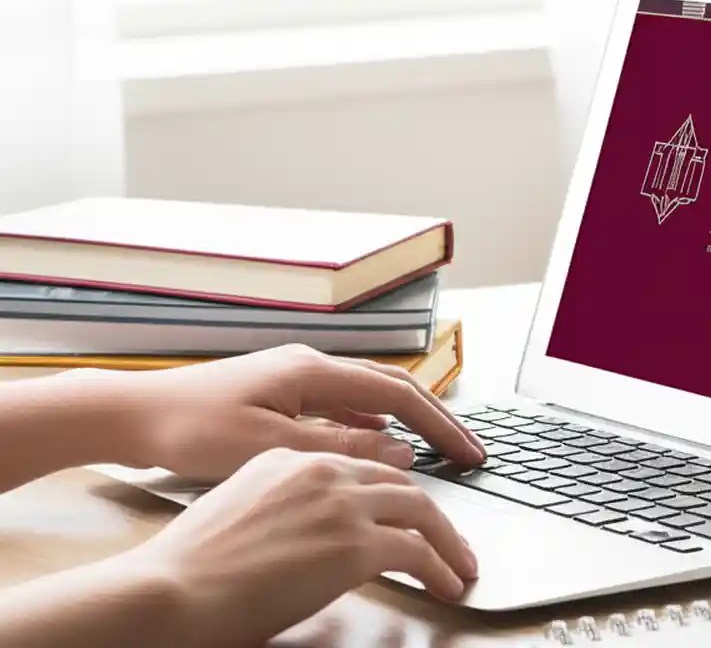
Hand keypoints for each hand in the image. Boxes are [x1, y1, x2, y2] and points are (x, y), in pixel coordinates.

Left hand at [109, 344, 484, 480]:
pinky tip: (378, 445)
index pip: (398, 394)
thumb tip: (398, 451)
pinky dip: (373, 426)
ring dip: (407, 423)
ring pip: (369, 398)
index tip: (469, 453)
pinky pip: (343, 408)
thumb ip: (339, 447)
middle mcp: (309, 366)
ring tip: (437, 451)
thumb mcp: (269, 446)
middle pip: (392, 389)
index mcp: (311, 370)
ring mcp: (294, 379)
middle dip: (435, 421)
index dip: (440, 424)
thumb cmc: (189, 427)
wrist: (131, 413)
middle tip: (468, 453)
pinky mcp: (280, 396)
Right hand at [129, 448, 476, 645]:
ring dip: (447, 541)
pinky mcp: (355, 543)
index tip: (408, 512)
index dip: (391, 492)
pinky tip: (447, 583)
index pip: (359, 467)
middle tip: (449, 538)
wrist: (170, 591)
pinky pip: (417, 552)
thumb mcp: (238, 511)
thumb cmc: (189, 568)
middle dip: (430, 512)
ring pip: (420, 511)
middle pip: (398, 482)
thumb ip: (282, 505)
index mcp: (287, 458)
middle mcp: (320, 470)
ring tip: (459, 565)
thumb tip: (308, 530)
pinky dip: (440, 568)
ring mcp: (341, 503)